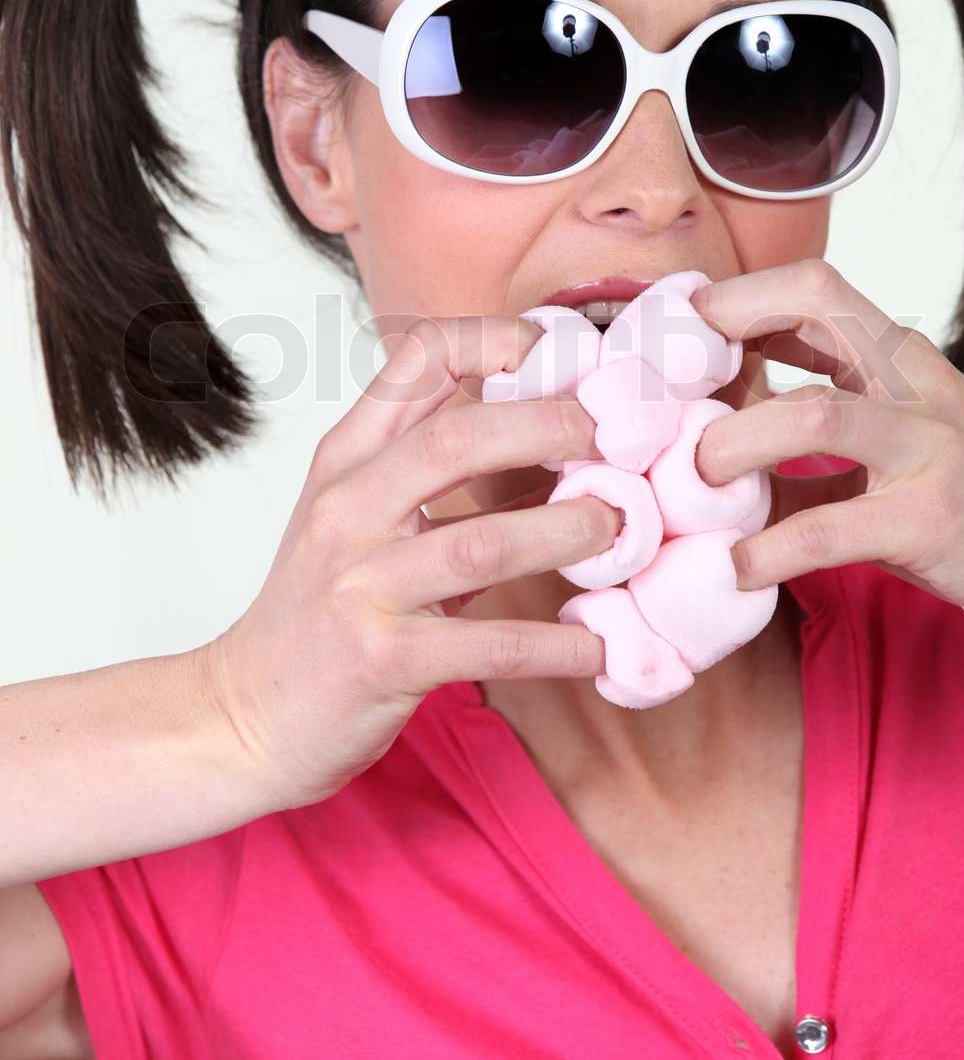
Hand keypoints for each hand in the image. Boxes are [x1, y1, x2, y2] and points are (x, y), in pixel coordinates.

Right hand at [205, 315, 618, 811]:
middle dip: (552, 428)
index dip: (499, 343)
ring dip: (567, 533)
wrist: (244, 717)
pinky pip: (487, 647)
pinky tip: (597, 645)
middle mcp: (347, 509)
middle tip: (622, 442)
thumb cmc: (320, 611)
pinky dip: (554, 645)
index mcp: (346, 460)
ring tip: (622, 531)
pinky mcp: (379, 660)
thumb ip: (442, 477)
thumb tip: (560, 446)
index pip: (417, 360)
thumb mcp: (363, 520)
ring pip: (480, 544)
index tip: (566, 356)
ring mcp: (358, 584)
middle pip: (457, 437)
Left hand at [691, 258, 963, 665]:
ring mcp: (930, 448)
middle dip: (724, 326)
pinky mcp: (932, 522)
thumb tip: (710, 435)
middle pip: (816, 301)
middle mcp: (918, 385)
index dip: (735, 297)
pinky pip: (828, 529)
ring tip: (693, 480)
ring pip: (812, 410)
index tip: (675, 338)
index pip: (815, 285)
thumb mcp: (904, 448)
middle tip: (664, 386)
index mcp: (905, 362)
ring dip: (732, 442)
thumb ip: (821, 434)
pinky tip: (738, 569)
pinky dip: (767, 551)